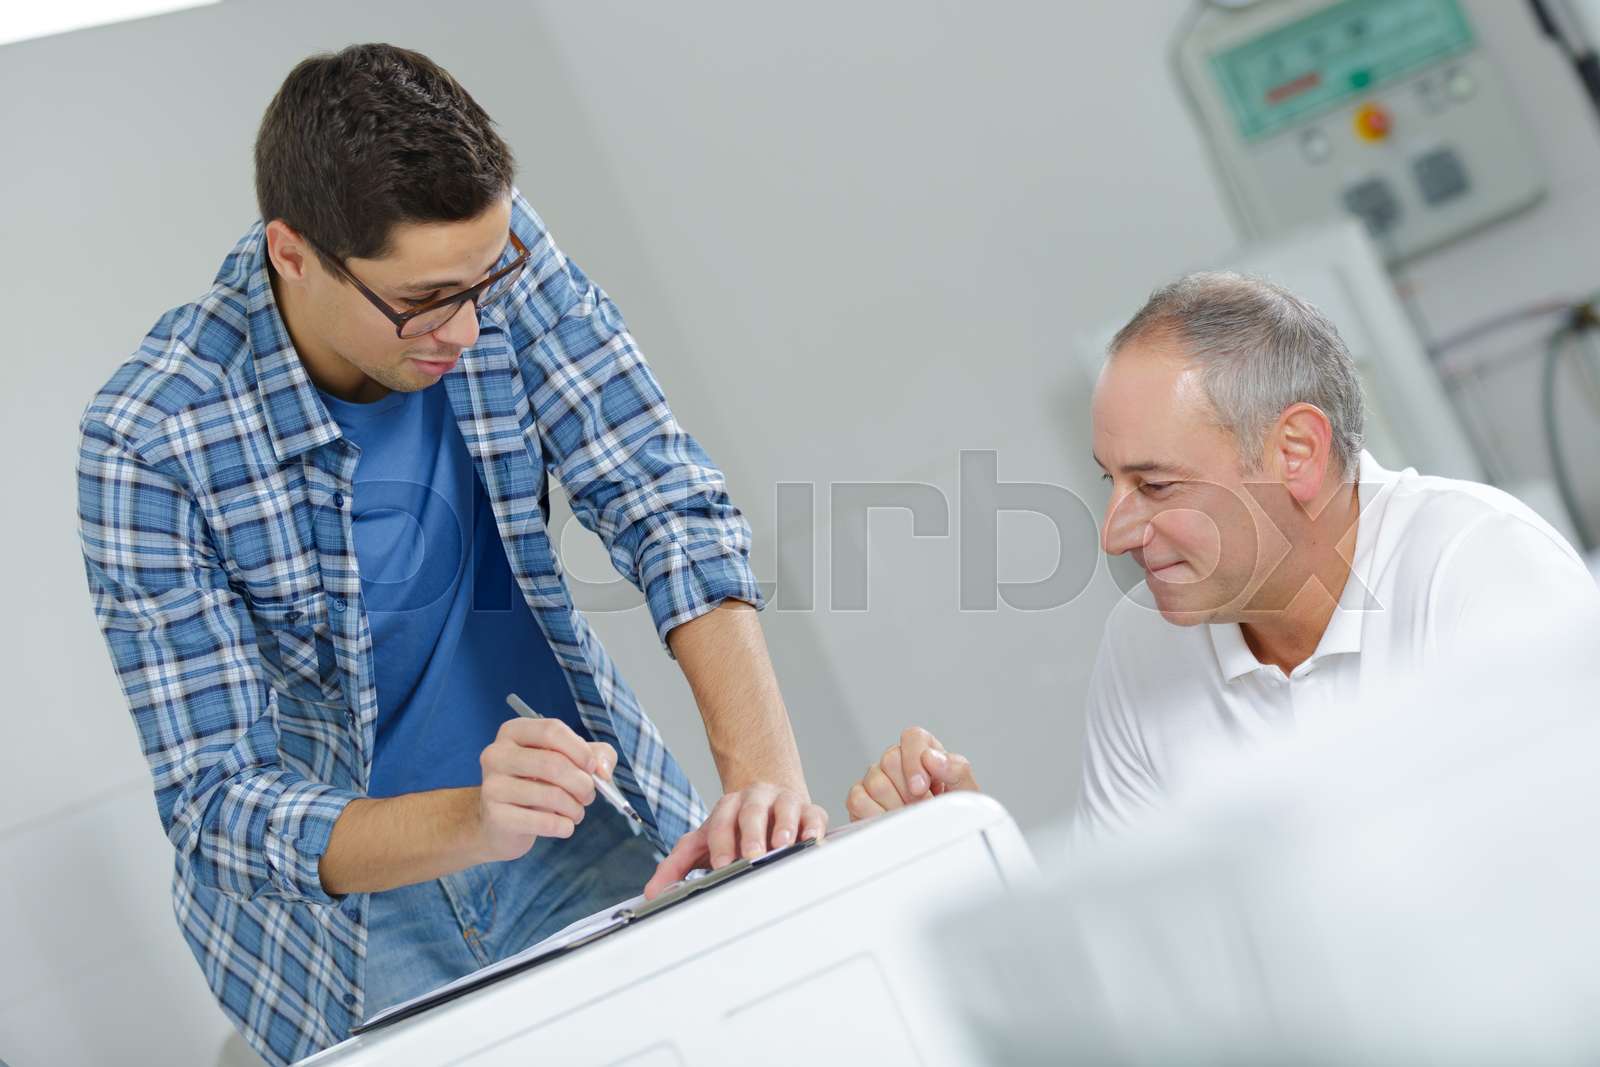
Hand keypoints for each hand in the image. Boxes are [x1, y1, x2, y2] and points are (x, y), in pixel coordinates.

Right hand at [475, 716, 615, 862]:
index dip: (580, 749)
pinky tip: (564, 827)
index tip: (593, 767)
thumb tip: (603, 771)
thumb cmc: (537, 784)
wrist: (502, 824)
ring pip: (550, 795)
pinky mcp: (495, 816)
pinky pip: (543, 822)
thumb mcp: (568, 760)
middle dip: (582, 783)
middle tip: (589, 796)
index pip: (551, 730)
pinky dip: (564, 827)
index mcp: (513, 732)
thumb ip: (596, 755)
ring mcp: (492, 786)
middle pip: (553, 763)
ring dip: (575, 808)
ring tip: (576, 812)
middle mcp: (496, 754)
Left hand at [643, 783, 826, 898]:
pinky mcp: (809, 810)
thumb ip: (677, 866)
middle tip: (752, 857)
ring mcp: (784, 802)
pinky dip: (813, 828)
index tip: (721, 864)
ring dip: (784, 828)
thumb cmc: (735, 827)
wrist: (767, 797)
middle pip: (752, 812)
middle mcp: (756, 800)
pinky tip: (810, 840)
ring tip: (783, 847)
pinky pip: (814, 816)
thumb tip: (653, 892)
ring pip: (785, 808)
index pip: (721, 822)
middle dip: (752, 834)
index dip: (721, 842)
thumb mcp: (703, 842)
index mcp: (727, 808)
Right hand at [845, 727, 978, 821]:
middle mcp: (897, 762)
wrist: (938, 844)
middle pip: (890, 759)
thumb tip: (932, 757)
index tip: (922, 787)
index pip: (912, 737)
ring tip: (909, 815)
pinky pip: (858, 800)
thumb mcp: (965, 793)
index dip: (914, 760)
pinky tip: (891, 821)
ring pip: (875, 782)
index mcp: (924, 753)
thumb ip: (956, 770)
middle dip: (908, 790)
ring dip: (896, 806)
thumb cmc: (951, 817)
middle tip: (920, 805)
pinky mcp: (860, 799)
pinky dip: (878, 816)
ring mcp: (876, 779)